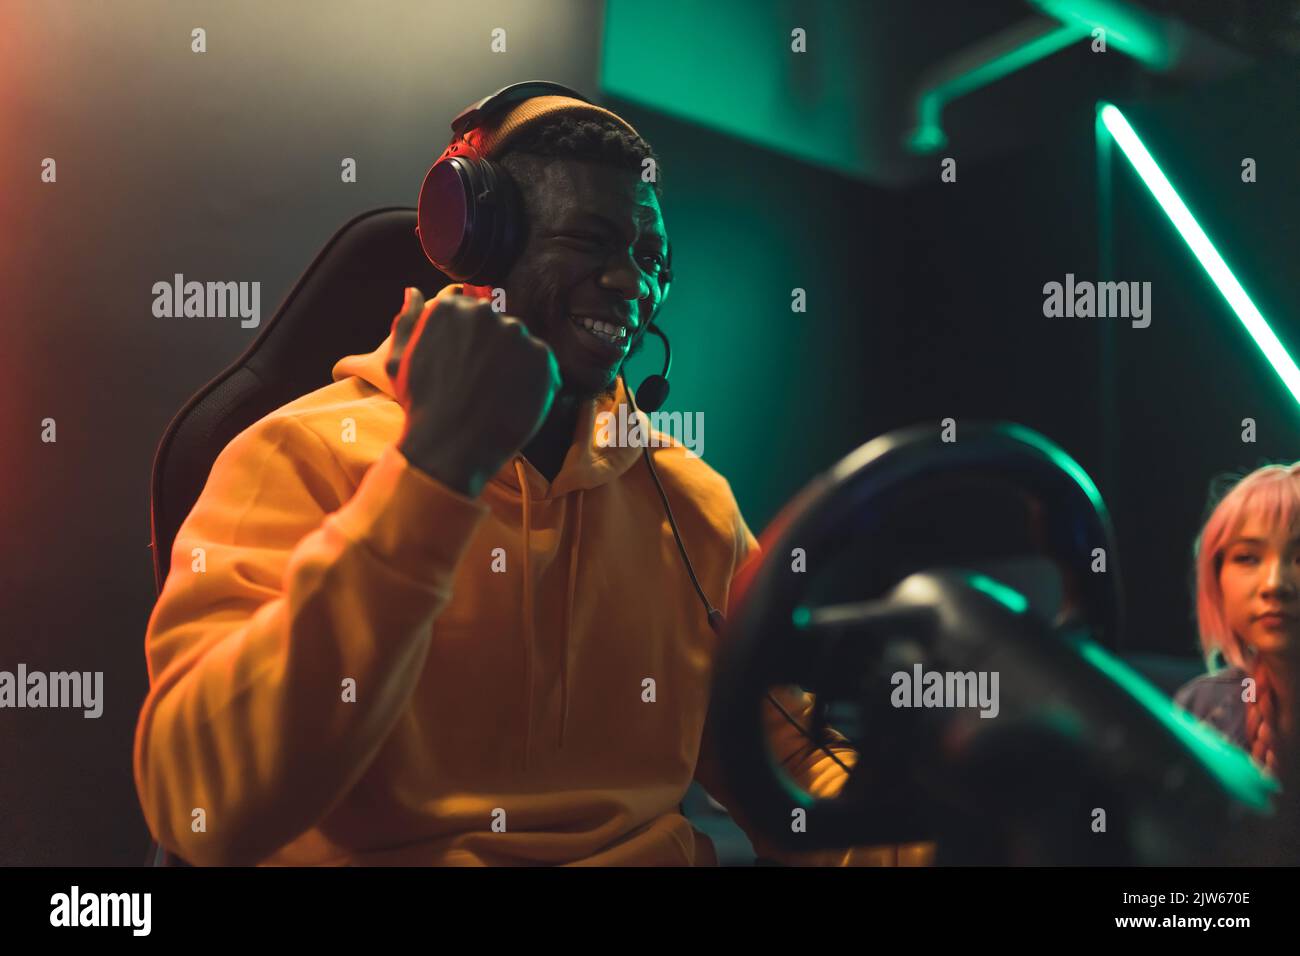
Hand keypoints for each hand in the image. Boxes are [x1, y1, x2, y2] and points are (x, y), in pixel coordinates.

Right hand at [388, 287, 559, 496]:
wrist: (452, 445)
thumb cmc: (422, 406)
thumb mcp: (399, 361)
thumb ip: (406, 321)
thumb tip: (413, 292)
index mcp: (451, 307)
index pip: (472, 316)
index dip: (471, 346)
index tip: (466, 370)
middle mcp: (485, 313)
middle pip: (498, 328)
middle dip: (494, 353)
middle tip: (483, 387)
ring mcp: (516, 333)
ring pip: (521, 346)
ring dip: (515, 366)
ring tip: (498, 396)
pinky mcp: (542, 356)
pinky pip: (542, 365)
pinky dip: (535, 382)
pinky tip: (515, 402)